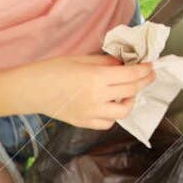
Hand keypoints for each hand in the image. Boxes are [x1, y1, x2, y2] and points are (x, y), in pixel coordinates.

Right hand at [29, 53, 156, 128]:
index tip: (150, 66)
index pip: (131, 75)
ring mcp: (90, 113)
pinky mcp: (83, 123)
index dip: (145, 70)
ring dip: (130, 101)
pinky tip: (110, 105)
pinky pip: (107, 123)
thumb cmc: (53, 70)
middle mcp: (97, 98)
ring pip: (123, 111)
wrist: (31, 90)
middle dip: (143, 82)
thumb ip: (106, 63)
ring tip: (127, 93)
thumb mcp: (82, 60)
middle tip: (148, 76)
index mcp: (97, 78)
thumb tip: (123, 65)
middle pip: (131, 91)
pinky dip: (113, 114)